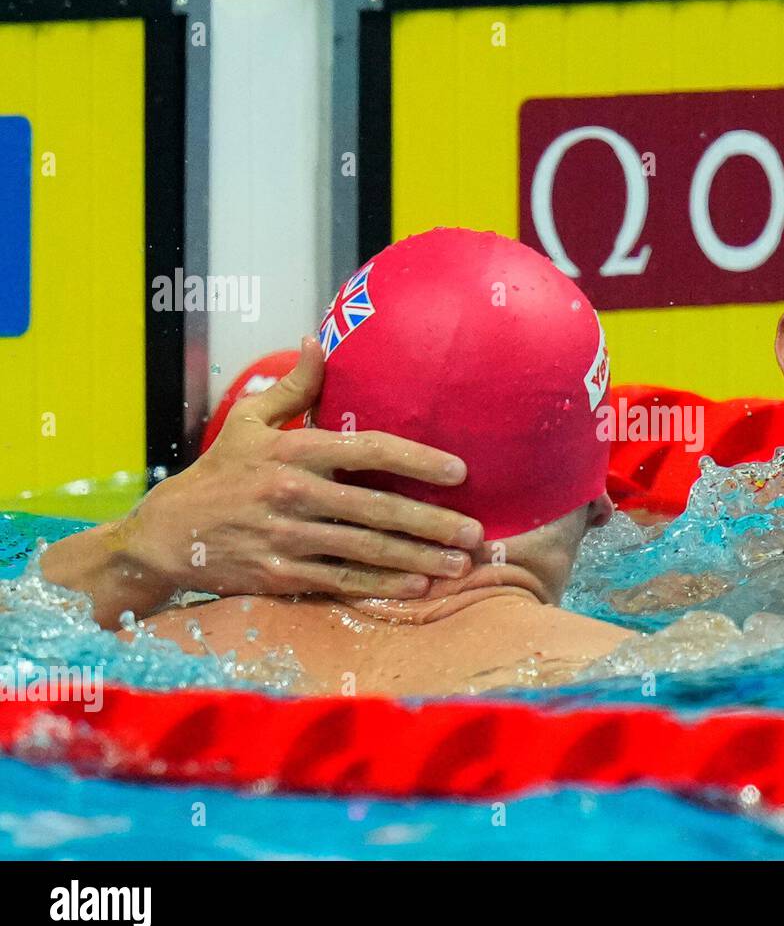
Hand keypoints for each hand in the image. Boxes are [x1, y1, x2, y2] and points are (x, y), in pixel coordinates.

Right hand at [117, 335, 483, 601]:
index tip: (459, 471)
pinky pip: (342, 579)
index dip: (418, 460)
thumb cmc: (217, 472)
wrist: (165, 535)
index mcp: (294, 450)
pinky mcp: (280, 574)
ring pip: (368, 549)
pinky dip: (382, 583)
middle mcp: (293, 493)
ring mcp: (288, 537)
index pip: (369, 450)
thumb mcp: (247, 421)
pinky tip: (417, 585)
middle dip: (433, 522)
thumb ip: (293, 387)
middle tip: (476, 533)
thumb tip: (320, 340)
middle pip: (379, 508)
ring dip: (418, 558)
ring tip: (459, 564)